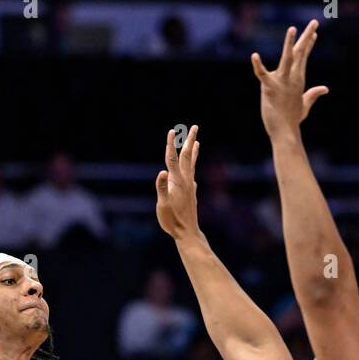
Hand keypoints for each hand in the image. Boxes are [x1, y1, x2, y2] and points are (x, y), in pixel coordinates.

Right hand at [155, 125, 200, 239]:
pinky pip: (192, 174)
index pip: (172, 159)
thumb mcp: (163, 205)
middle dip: (189, 140)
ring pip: (191, 165)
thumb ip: (162, 188)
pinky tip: (192, 169)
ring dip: (193, 151)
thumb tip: (161, 172)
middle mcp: (186, 181)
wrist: (188, 233)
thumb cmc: (172, 221)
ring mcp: (190, 186)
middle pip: (187, 157)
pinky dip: (192, 167)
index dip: (171, 145)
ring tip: (197, 141)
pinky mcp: (191, 193)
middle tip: (195, 127)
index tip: (172, 131)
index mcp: (177, 182)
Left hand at [251, 20, 328, 140]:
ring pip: (287, 59)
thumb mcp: (305, 105)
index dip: (309, 44)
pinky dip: (258, 66)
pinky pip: (262, 74)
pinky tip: (254, 56)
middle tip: (314, 22)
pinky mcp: (269, 88)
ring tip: (293, 29)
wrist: (284, 132)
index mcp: (298, 80)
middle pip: (300, 53)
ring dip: (290, 44)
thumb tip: (325, 88)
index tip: (314, 33)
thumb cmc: (292, 120)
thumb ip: (313, 94)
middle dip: (307, 37)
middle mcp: (292, 78)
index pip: (304, 58)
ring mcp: (282, 82)